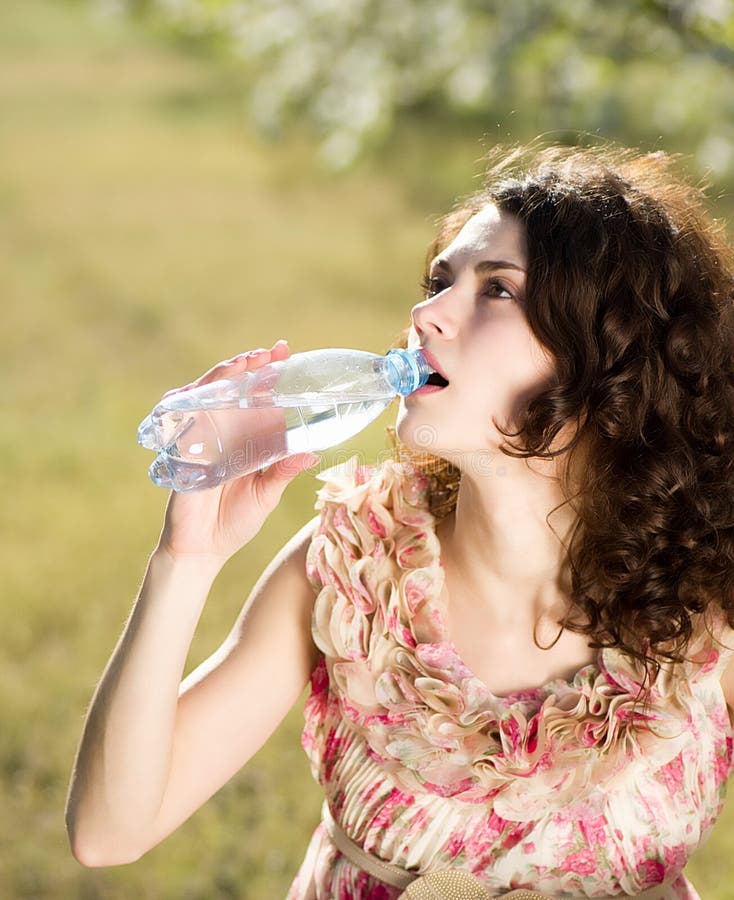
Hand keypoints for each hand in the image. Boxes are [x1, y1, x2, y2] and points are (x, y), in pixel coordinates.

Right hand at [155, 340, 319, 566]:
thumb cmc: (234, 521)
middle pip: (232, 388)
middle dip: (248, 366)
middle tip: (269, 353)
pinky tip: (209, 389)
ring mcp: (200, 438)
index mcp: (246, 438)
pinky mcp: (181, 450)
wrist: (203, 550)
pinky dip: (194, 401)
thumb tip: (312, 452)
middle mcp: (223, 432)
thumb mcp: (268, 493)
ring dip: (223, 376)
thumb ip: (285, 470)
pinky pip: (183, 418)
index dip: (268, 374)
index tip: (285, 353)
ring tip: (243, 363)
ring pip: (207, 395)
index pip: (257, 397)